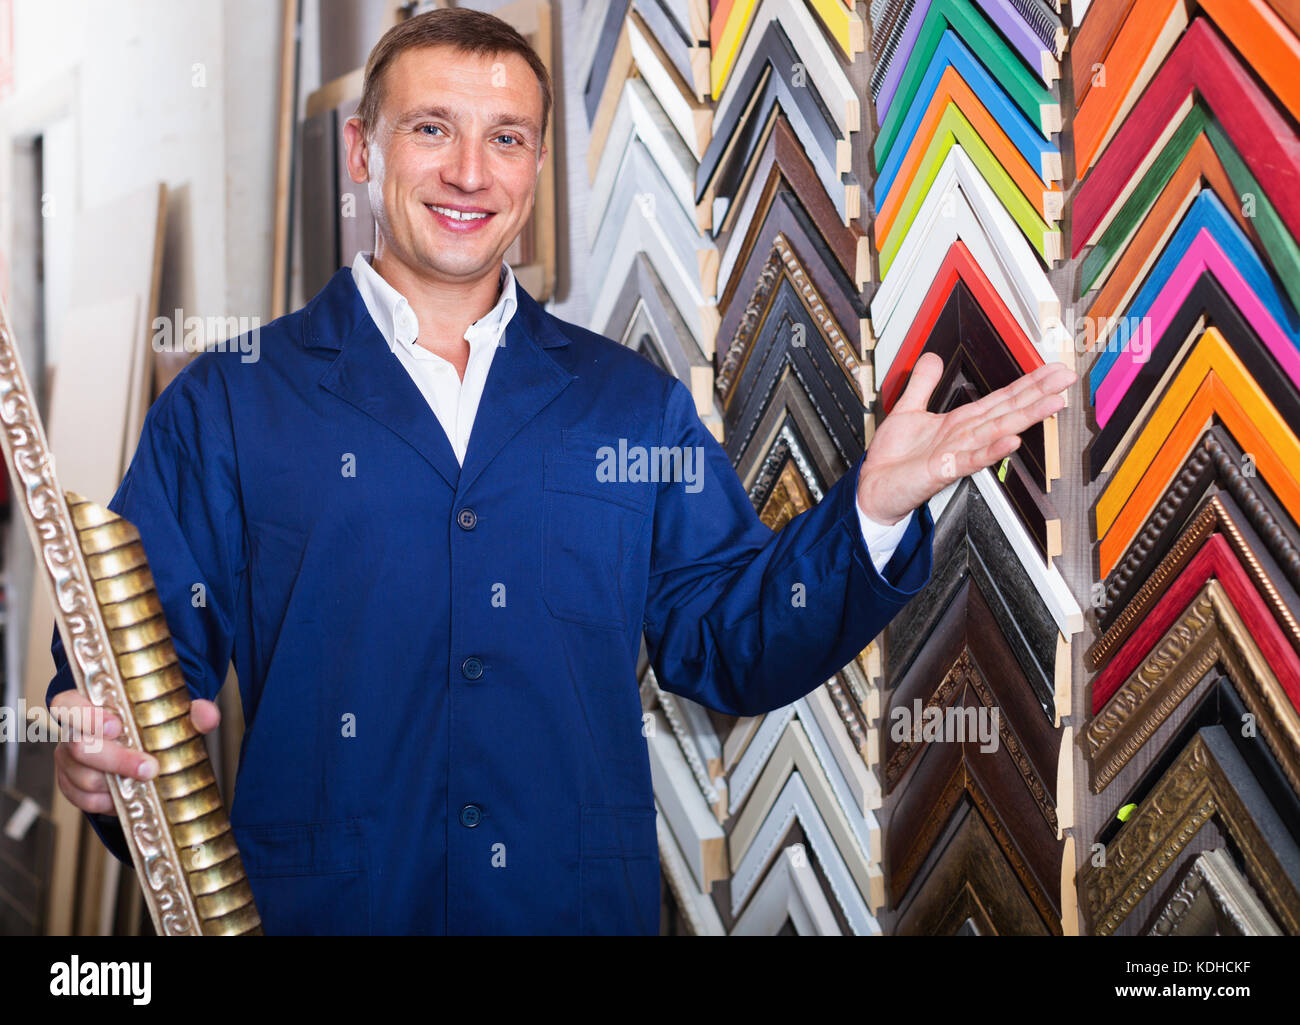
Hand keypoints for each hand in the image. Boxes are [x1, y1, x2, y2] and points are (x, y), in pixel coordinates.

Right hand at [52, 689, 220, 815]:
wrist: (135, 744)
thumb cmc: (145, 722)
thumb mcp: (167, 712)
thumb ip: (189, 711)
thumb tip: (209, 716)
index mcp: (85, 705)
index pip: (68, 704)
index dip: (87, 716)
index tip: (118, 727)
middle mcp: (71, 734)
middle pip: (79, 747)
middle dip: (116, 759)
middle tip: (149, 767)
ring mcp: (67, 762)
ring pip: (83, 777)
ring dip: (116, 783)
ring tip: (145, 782)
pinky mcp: (70, 787)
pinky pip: (84, 801)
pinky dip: (108, 802)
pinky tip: (128, 796)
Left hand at [856, 353, 1076, 524]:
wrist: (874, 489)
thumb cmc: (894, 459)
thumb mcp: (907, 411)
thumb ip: (922, 384)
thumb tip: (931, 356)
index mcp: (960, 422)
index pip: (1001, 398)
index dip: (1027, 383)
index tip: (1053, 369)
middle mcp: (964, 436)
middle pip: (1008, 410)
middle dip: (1038, 393)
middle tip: (1068, 379)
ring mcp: (958, 453)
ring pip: (998, 431)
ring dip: (1026, 417)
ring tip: (1054, 403)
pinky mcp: (944, 470)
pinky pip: (972, 459)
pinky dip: (992, 451)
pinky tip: (1012, 441)